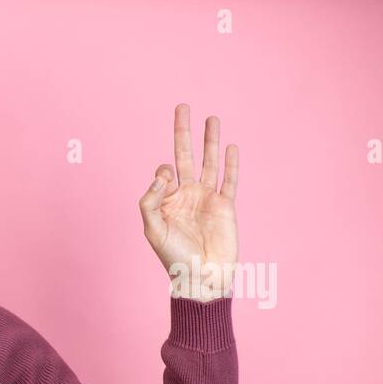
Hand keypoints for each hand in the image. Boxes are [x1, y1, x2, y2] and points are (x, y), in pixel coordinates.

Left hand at [138, 104, 238, 299]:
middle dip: (183, 132)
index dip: (163, 173)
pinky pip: (229, 179)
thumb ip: (150, 202)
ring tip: (211, 118)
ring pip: (209, 162)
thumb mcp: (153, 231)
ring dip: (209, 140)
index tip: (166, 182)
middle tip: (182, 106)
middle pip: (184, 156)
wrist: (202, 277)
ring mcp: (207, 198)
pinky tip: (231, 146)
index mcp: (166, 200)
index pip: (163, 173)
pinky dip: (232, 163)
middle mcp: (186, 195)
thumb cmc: (174, 258)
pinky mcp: (225, 205)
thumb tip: (162, 174)